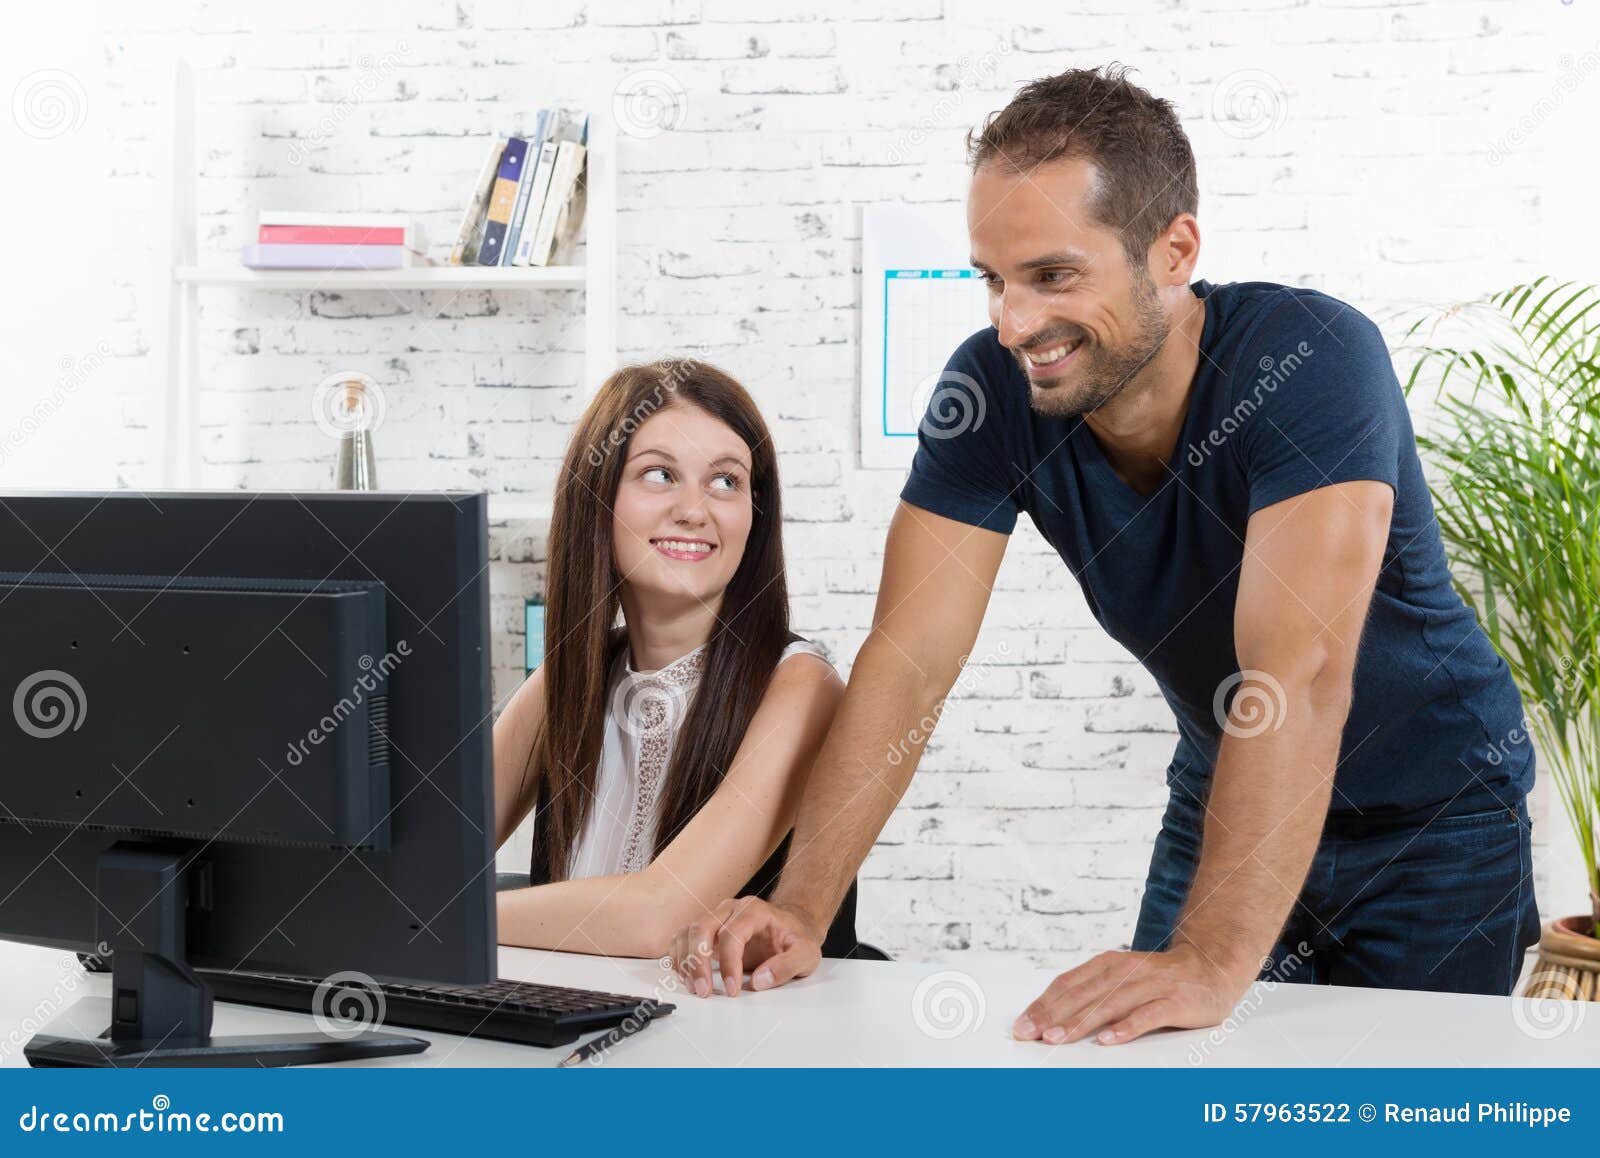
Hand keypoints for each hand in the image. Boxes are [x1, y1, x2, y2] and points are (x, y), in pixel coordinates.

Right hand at [669, 896, 823, 997]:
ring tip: (695, 988)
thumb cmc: (797, 938)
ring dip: (685, 961)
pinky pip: (683, 938)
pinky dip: (679, 957)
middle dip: (697, 962)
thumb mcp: (807, 953)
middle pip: (702, 928)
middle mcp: (730, 909)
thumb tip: (758, 981)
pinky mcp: (708, 931)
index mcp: (754, 910)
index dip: (728, 964)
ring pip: (688, 932)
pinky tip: (686, 977)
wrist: (793, 927)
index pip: (732, 934)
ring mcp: (716, 918)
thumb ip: (787, 966)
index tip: (732, 990)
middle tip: (703, 991)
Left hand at [1012, 942, 1256, 1045]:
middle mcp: (1126, 971)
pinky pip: (1147, 1015)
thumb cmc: (1160, 979)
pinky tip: (1108, 1040)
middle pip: (1083, 993)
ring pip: (1109, 1004)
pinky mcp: (1174, 1000)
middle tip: (1028, 1033)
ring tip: (1056, 1038)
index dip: (1042, 1003)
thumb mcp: (1122, 979)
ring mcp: (1151, 984)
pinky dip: (1126, 1027)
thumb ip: (1093, 993)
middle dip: (1052, 1014)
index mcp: (1108, 964)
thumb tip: (1052, 1015)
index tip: (1022, 1023)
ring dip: (1080, 1022)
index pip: (1068, 983)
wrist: (1211, 967)